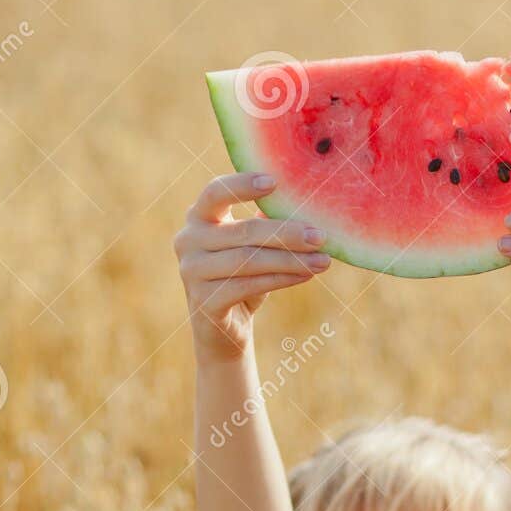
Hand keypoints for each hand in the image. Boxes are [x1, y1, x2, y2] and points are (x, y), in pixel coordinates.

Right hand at [174, 172, 328, 363]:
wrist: (223, 328)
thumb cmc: (242, 277)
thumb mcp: (253, 246)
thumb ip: (267, 222)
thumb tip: (304, 201)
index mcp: (198, 218)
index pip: (215, 192)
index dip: (242, 185)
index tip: (275, 182)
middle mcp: (188, 240)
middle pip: (243, 231)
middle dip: (286, 234)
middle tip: (320, 236)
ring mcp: (191, 272)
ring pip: (249, 261)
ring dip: (291, 260)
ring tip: (323, 261)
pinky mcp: (204, 301)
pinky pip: (248, 286)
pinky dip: (281, 279)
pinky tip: (305, 276)